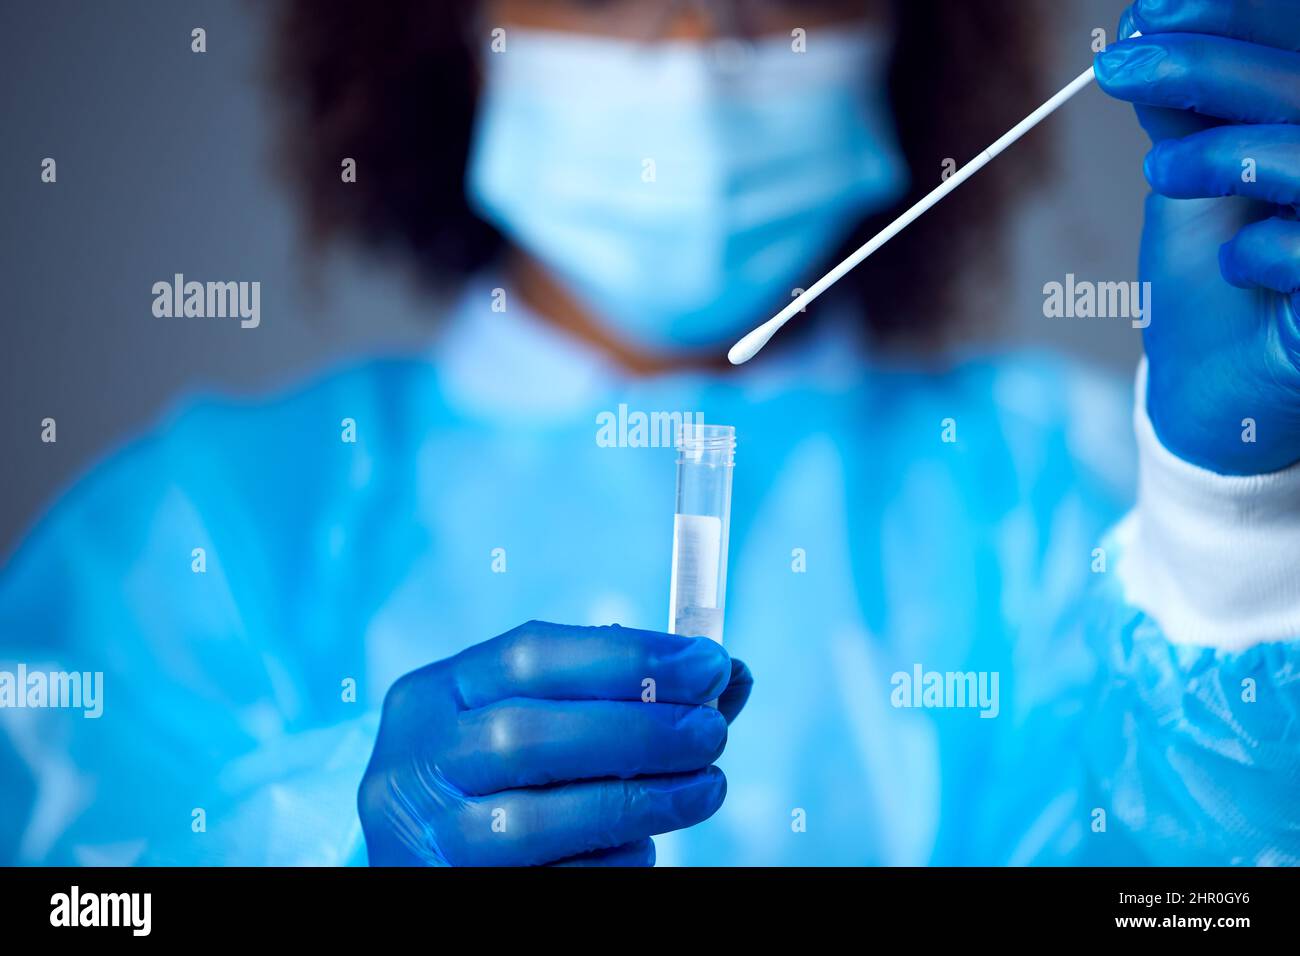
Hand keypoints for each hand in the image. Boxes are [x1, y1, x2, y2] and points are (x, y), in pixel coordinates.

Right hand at [358, 621, 752, 865]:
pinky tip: (648, 842)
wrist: (429, 852)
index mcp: (434, 695)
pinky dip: (614, 861)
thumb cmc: (501, 772)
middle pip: (527, 737)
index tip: (708, 662)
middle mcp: (416, 763)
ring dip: (640, 801)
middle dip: (638, 731)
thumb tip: (728, 673)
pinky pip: (554, 883)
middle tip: (713, 731)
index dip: (627, 657)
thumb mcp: (538, 714)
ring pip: (537, 822)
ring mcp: (432, 838)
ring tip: (707, 787)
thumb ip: (625, 690)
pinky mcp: (459, 892)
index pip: (528, 656)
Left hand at [1095, 0, 1299, 474]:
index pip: (1295, 48)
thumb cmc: (1209, 281)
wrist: (1208, 394)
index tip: (1150, 11)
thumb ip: (1188, 105)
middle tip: (1118, 66)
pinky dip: (1265, 248)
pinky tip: (1230, 262)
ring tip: (1161, 169)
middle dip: (1207, 64)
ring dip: (1230, 149)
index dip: (1237, 19)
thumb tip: (1149, 18)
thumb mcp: (1190, 179)